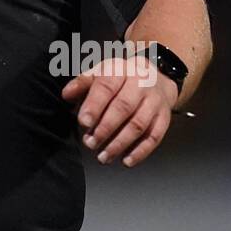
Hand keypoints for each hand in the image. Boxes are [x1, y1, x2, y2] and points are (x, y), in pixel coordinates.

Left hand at [61, 53, 178, 167]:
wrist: (157, 77)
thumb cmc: (121, 78)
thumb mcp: (102, 72)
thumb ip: (83, 83)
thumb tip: (66, 94)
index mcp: (121, 70)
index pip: (107, 86)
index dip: (94, 105)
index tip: (83, 122)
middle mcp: (141, 84)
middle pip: (123, 107)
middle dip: (105, 128)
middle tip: (90, 143)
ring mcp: (155, 101)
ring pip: (138, 125)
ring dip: (119, 144)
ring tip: (103, 156)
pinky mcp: (164, 118)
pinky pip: (154, 136)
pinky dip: (140, 151)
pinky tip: (126, 161)